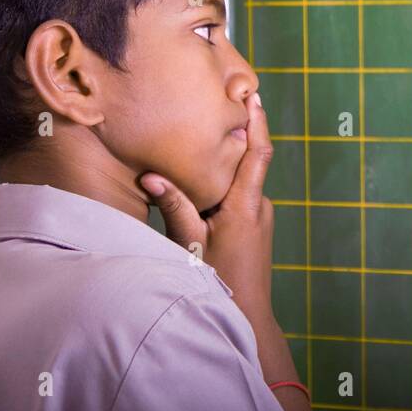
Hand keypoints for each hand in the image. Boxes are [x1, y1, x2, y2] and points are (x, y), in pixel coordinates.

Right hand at [139, 92, 275, 322]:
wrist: (248, 316)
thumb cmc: (217, 282)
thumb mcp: (189, 244)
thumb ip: (174, 208)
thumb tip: (151, 175)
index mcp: (245, 206)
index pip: (257, 153)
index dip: (256, 121)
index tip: (251, 94)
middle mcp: (259, 206)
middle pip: (249, 159)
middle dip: (236, 131)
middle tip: (223, 99)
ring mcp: (260, 215)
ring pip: (241, 178)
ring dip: (226, 158)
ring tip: (207, 130)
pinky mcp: (255, 224)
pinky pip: (240, 193)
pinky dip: (225, 179)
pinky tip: (204, 172)